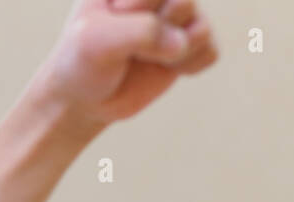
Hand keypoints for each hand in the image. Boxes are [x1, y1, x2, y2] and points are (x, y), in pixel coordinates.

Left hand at [35, 0, 217, 138]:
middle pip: (184, 2)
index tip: (117, 15)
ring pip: (201, 29)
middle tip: (130, 46)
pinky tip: (166, 69)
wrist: (84, 99)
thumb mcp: (97, 40)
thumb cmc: (83, 62)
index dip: (141, 5)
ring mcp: (177, 20)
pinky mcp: (188, 48)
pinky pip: (210, 53)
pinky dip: (189, 66)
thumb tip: (182, 43)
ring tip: (145, 59)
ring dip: (173, 54)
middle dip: (157, 31)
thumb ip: (141, 32)